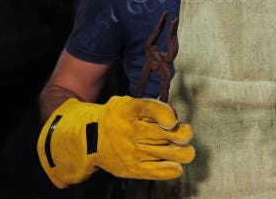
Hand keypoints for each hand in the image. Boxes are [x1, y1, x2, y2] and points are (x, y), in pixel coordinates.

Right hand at [37, 95, 194, 187]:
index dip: (164, 114)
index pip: (148, 108)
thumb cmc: (117, 118)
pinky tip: (177, 166)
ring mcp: (131, 151)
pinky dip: (171, 169)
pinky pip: (156, 171)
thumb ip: (151, 108)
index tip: (172, 120)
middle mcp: (129, 131)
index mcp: (128, 110)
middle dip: (182, 134)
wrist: (88, 139)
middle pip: (163, 134)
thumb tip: (174, 118)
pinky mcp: (132, 168)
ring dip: (182, 152)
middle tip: (186, 133)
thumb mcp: (128, 104)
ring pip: (164, 153)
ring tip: (187, 150)